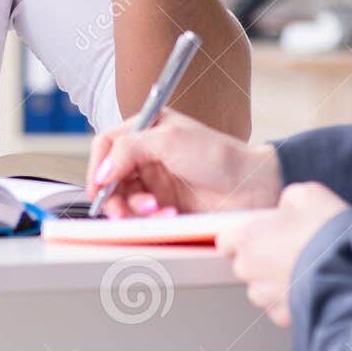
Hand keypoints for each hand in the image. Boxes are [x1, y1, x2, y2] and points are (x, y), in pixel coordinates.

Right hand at [87, 108, 281, 218]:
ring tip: (153, 210)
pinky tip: (169, 214)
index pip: (107, 144)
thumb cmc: (219, 156)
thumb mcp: (169, 140)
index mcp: (147, 130)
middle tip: (121, 209)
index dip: (99, 165)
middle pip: (111, 177)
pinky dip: (150, 220)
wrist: (252, 188)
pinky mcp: (165, 206)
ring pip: (125, 200)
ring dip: (134, 209)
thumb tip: (103, 171)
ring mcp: (157, 183)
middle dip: (115, 195)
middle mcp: (148, 156)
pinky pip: (143, 218)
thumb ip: (129, 148)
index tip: (99, 186)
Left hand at [215, 182, 349, 326]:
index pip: (224, 241)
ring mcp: (268, 296)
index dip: (240, 238)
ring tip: (302, 269)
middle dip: (261, 260)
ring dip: (274, 282)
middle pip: (245, 267)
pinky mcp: (287, 316)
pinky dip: (291, 301)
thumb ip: (287, 201)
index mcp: (250, 237)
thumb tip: (287, 207)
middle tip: (287, 249)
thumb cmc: (328, 230)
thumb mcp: (306, 194)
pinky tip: (309, 286)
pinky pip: (281, 309)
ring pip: (261, 291)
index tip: (250, 237)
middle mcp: (253, 269)